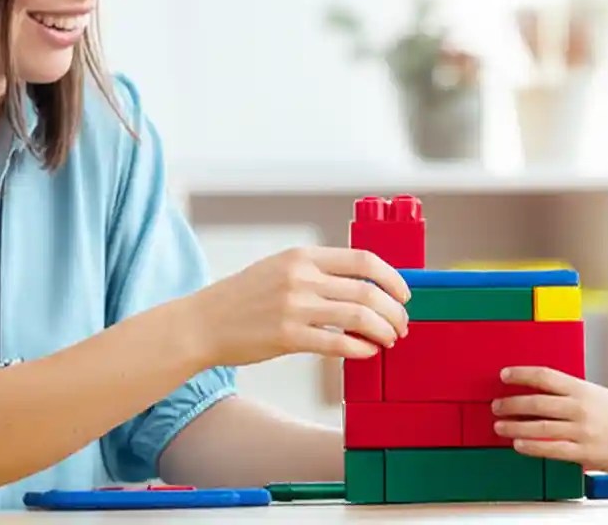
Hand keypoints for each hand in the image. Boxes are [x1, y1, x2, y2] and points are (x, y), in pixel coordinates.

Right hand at [190, 247, 410, 366]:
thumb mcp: (280, 269)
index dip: (393, 278)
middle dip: (394, 311)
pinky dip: (361, 349)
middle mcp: (301, 277)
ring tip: (389, 340)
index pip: (364, 260)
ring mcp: (294, 307)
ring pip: (359, 316)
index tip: (404, 294)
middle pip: (368, 290)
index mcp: (302, 256)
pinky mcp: (287, 337)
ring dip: (383, 330)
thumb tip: (365, 285)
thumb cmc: (244, 298)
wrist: (202, 323)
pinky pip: (338, 344)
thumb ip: (318, 272)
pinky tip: (367, 352)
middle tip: (401, 325)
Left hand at [492, 367, 607, 472]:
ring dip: (513, 426)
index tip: (505, 375)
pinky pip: (550, 449)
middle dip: (511, 403)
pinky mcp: (585, 453)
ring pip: (537, 426)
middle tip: (496, 405)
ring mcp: (582, 431)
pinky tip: (519, 444)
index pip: (545, 376)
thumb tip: (546, 398)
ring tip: (500, 426)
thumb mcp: (600, 396)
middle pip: (535, 402)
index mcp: (584, 388)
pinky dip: (530, 446)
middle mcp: (580, 407)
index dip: (521, 374)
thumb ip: (575, 397)